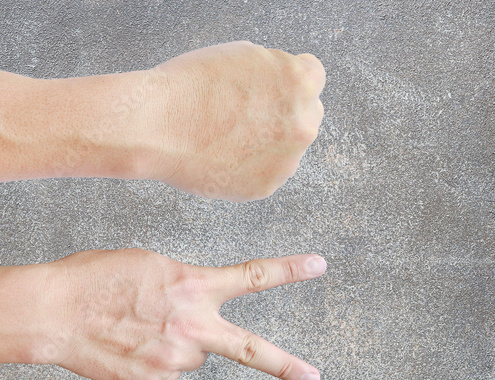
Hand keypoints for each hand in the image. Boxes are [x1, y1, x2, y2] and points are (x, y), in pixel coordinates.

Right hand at [36, 248, 326, 379]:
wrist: (52, 313)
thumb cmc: (97, 280)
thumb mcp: (153, 266)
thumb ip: (187, 286)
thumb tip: (200, 307)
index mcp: (195, 286)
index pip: (252, 276)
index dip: (289, 270)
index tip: (320, 265)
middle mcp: (192, 325)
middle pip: (250, 350)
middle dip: (286, 366)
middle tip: (315, 379)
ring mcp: (175, 357)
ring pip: (193, 354)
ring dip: (177, 343)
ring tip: (139, 327)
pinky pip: (168, 369)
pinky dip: (154, 359)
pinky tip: (129, 345)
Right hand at [144, 41, 324, 200]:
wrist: (156, 127)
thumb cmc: (191, 86)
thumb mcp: (244, 55)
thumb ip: (276, 71)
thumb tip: (288, 84)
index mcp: (301, 84)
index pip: (313, 77)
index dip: (288, 79)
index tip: (272, 86)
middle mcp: (303, 125)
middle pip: (307, 114)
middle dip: (285, 112)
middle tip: (248, 111)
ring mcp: (288, 160)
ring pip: (288, 147)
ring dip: (269, 141)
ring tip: (228, 133)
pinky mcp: (268, 185)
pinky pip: (267, 171)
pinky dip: (251, 165)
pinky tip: (224, 153)